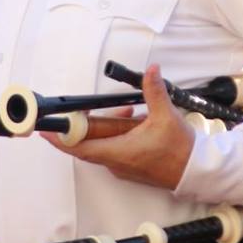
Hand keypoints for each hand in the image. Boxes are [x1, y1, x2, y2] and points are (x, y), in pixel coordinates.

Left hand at [46, 63, 196, 190]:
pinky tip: (132, 121)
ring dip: (106, 128)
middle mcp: (117, 163)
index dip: (61, 139)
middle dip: (85, 126)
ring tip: (125, 112)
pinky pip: (114, 149)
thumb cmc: (181, 150)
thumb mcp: (166, 116)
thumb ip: (154, 91)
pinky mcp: (131, 167)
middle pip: (88, 144)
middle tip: (82, 111)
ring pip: (103, 145)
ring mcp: (123, 167)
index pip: (80, 147)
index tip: (46, 132)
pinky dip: (116, 134)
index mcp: (120, 152)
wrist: (196, 172)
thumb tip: (151, 71)